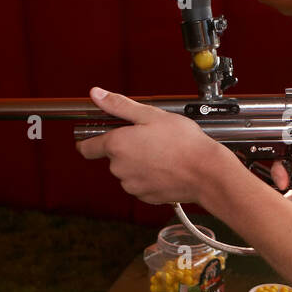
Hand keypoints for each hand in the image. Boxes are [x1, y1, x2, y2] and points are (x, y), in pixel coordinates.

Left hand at [76, 88, 231, 204]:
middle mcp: (119, 168)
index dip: (89, 141)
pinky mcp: (145, 196)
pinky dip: (150, 177)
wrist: (206, 172)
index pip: (86, 147)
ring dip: (138, 163)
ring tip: (162, 153)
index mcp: (117, 145)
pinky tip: (166, 167)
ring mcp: (132, 185)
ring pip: (128, 171)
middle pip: (113, 157)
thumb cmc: (183, 142)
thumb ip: (119, 106)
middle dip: (126, 148)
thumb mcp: (151, 115)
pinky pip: (141, 184)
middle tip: (149, 138)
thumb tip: (96, 94)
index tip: (97, 137)